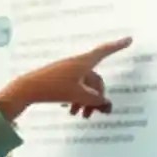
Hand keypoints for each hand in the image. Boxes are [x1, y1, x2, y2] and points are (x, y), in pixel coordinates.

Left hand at [0, 37, 131, 119]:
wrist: (27, 88)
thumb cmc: (53, 88)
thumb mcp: (78, 96)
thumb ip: (95, 101)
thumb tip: (106, 104)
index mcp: (83, 62)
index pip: (104, 52)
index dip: (117, 47)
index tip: (129, 40)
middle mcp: (77, 63)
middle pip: (95, 79)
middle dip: (97, 97)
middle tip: (93, 114)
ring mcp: (67, 70)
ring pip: (84, 86)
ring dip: (85, 101)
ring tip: (81, 116)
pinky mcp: (59, 78)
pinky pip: (74, 87)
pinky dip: (76, 98)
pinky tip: (70, 111)